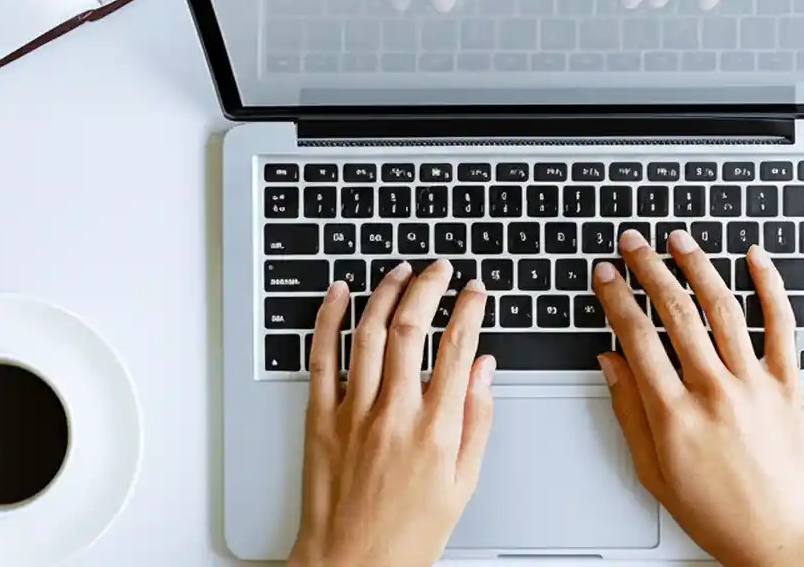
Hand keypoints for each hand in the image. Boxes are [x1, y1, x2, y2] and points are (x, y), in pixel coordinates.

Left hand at [290, 261, 495, 566]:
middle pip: (411, 327)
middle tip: (440, 268)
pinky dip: (328, 319)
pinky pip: (320, 357)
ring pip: (367, 332)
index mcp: (436, 430)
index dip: (469, 309)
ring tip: (401, 271)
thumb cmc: (407, 536)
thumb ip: (477, 420)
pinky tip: (339, 293)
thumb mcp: (463, 484)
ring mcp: (353, 413)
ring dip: (386, 292)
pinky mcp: (319, 418)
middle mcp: (394, 414)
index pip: (458, 348)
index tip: (475, 290)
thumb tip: (484, 369)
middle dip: (429, 286)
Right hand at [592, 230, 803, 566]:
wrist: (786, 542)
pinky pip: (781, 325)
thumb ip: (629, 413)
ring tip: (678, 240)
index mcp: (675, 416)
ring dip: (697, 266)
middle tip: (632, 243)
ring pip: (723, 309)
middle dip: (648, 269)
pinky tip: (756, 259)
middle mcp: (714, 393)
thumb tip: (610, 363)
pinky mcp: (789, 386)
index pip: (636, 338)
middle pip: (675, 313)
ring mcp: (755, 386)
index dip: (615, 299)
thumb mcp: (655, 473)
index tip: (604, 276)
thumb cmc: (721, 516)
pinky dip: (770, 286)